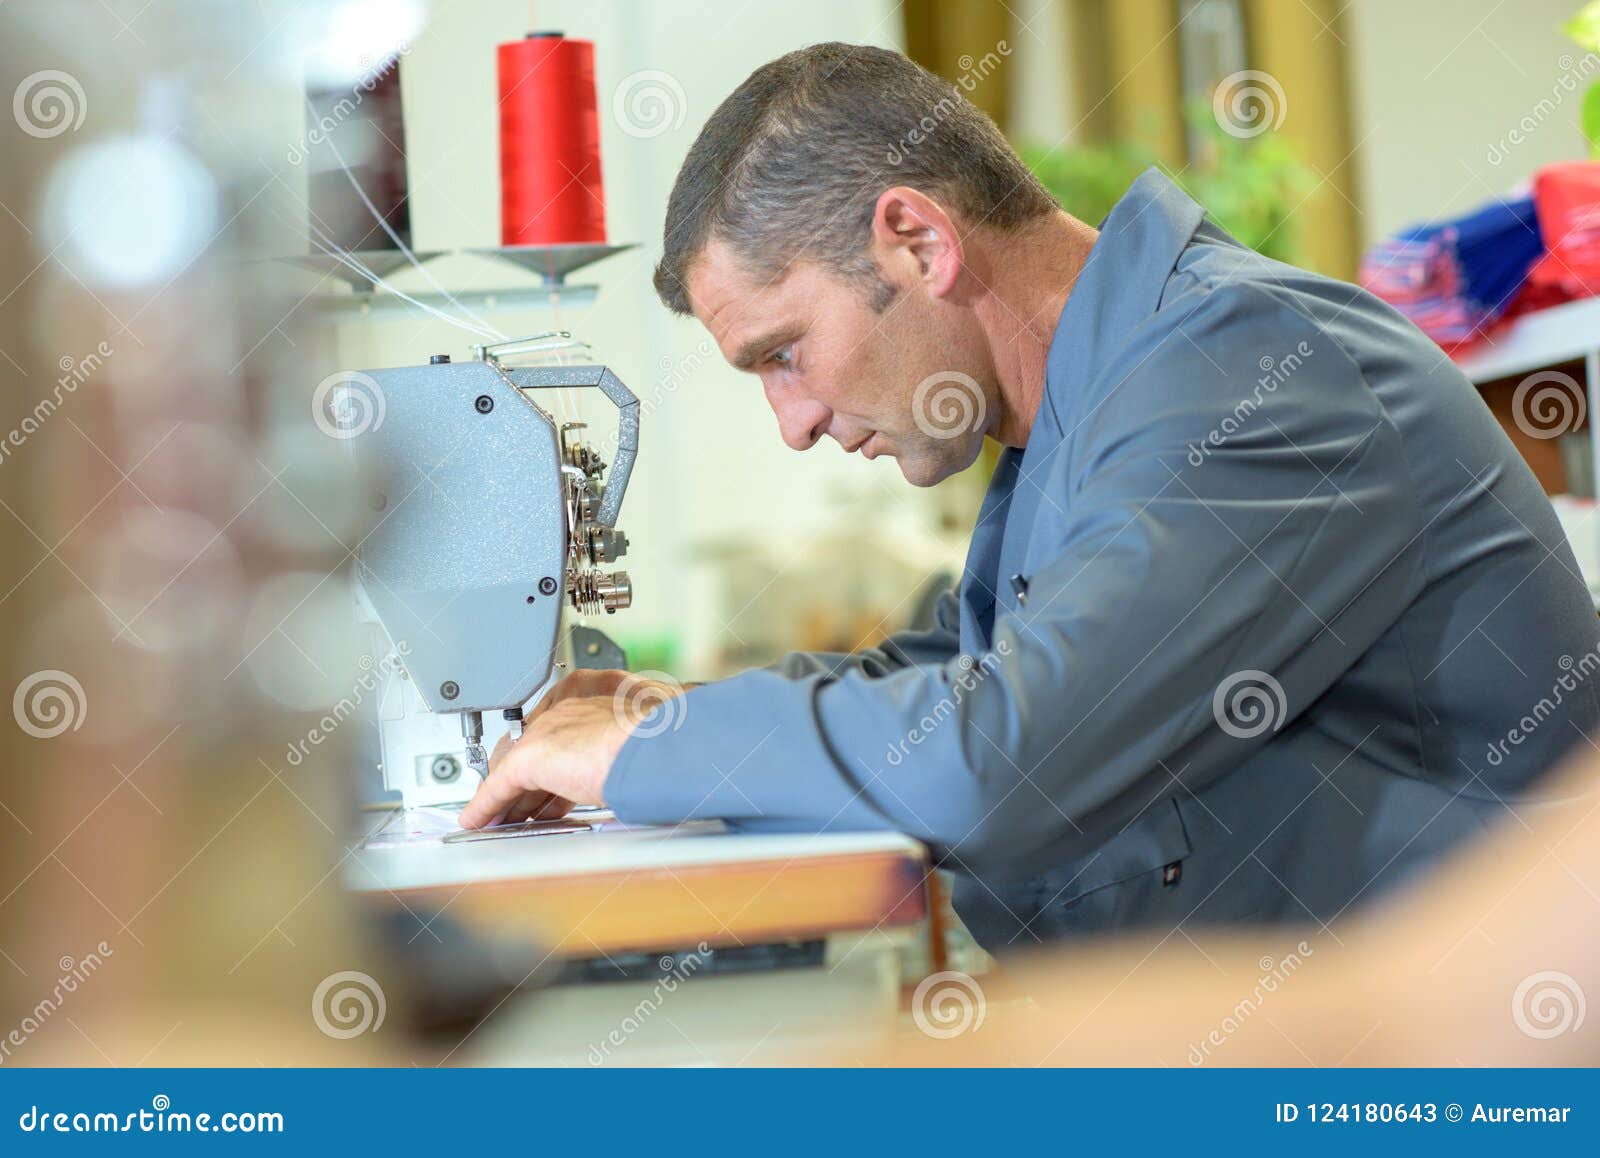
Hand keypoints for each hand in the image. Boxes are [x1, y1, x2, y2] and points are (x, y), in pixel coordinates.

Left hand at [457, 672, 691, 828]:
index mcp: (597, 701)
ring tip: (498, 819)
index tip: (548, 790)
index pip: (559, 734)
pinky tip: (476, 819)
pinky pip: (498, 786)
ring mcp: (549, 732)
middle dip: (525, 786)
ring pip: (514, 769)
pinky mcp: (532, 757)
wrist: (665, 740)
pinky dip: (485, 805)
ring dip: (506, 799)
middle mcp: (568, 711)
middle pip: (533, 750)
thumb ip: (630, 752)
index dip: (550, 768)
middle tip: (519, 810)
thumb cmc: (669, 739)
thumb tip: (639, 775)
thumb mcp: (647, 742)